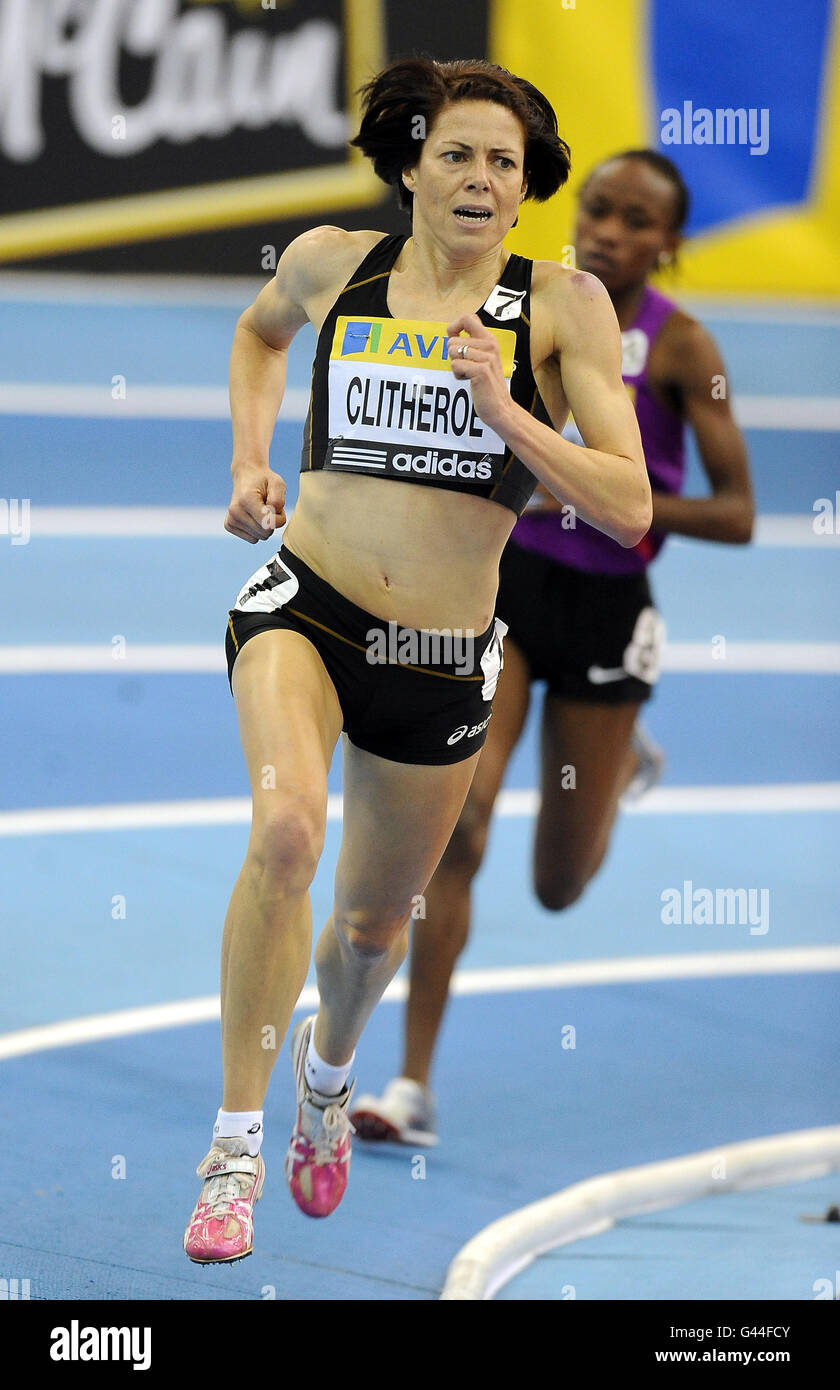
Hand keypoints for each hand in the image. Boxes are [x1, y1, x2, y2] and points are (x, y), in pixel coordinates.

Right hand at [225, 462, 286, 542]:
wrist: (246, 476)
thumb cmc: (264, 480)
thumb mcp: (278, 483)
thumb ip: (279, 500)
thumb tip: (272, 521)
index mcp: (246, 500)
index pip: (269, 524)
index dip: (280, 518)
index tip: (277, 507)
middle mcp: (235, 511)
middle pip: (265, 533)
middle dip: (273, 522)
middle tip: (269, 507)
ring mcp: (230, 519)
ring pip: (260, 537)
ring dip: (265, 526)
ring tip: (261, 510)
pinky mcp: (229, 525)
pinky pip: (253, 539)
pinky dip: (257, 530)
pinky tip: (254, 516)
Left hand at [446, 312, 513, 434]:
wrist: (500, 408)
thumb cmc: (487, 385)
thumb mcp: (483, 359)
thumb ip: (471, 344)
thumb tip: (450, 334)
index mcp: (489, 339)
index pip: (467, 318)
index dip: (454, 327)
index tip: (455, 341)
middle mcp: (489, 345)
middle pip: (453, 340)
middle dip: (453, 356)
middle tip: (468, 367)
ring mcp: (486, 357)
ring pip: (452, 352)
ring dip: (456, 366)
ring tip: (470, 374)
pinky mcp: (481, 370)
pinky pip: (455, 365)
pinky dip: (458, 375)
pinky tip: (470, 381)